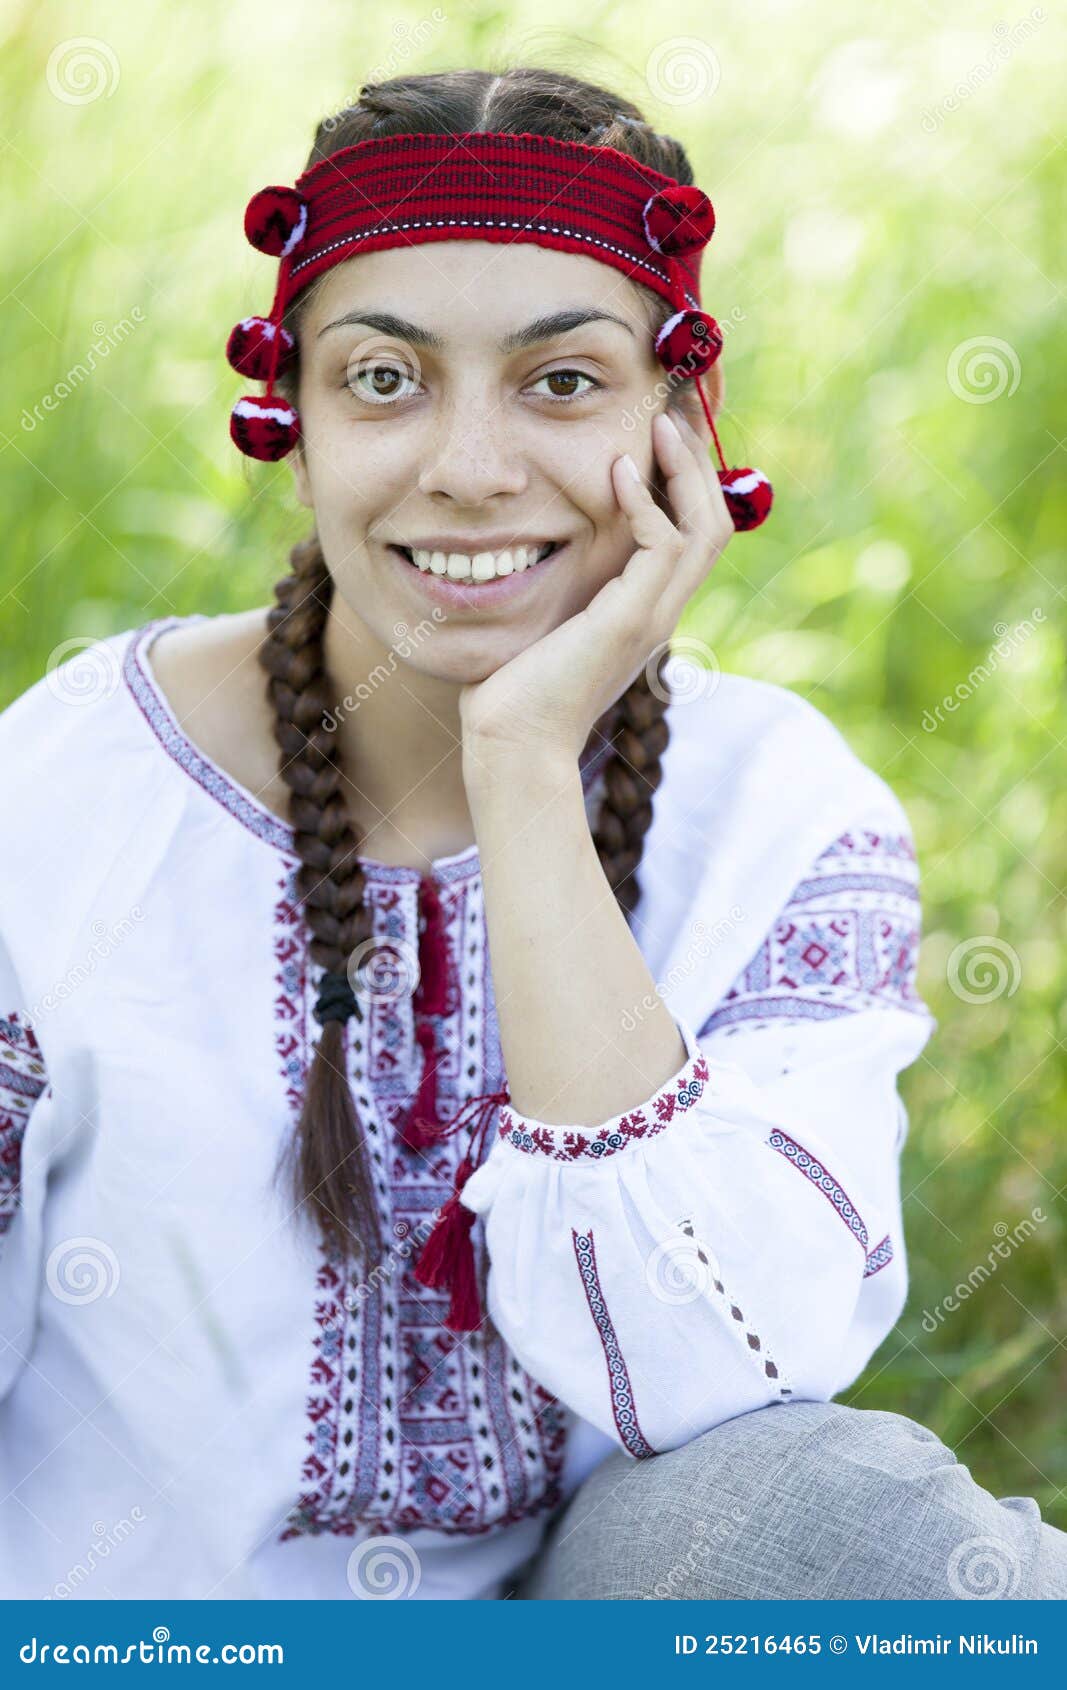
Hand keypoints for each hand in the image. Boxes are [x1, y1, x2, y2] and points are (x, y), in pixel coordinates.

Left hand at [458, 407, 734, 769]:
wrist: (512, 743)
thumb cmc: (513, 688)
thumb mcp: (540, 617)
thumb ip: (553, 579)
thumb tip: (525, 534)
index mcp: (646, 607)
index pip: (694, 531)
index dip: (687, 477)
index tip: (662, 426)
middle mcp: (661, 609)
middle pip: (716, 520)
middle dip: (700, 459)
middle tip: (676, 406)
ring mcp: (652, 616)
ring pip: (706, 527)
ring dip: (686, 468)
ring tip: (660, 423)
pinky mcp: (631, 620)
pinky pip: (665, 544)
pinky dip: (648, 502)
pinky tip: (617, 472)